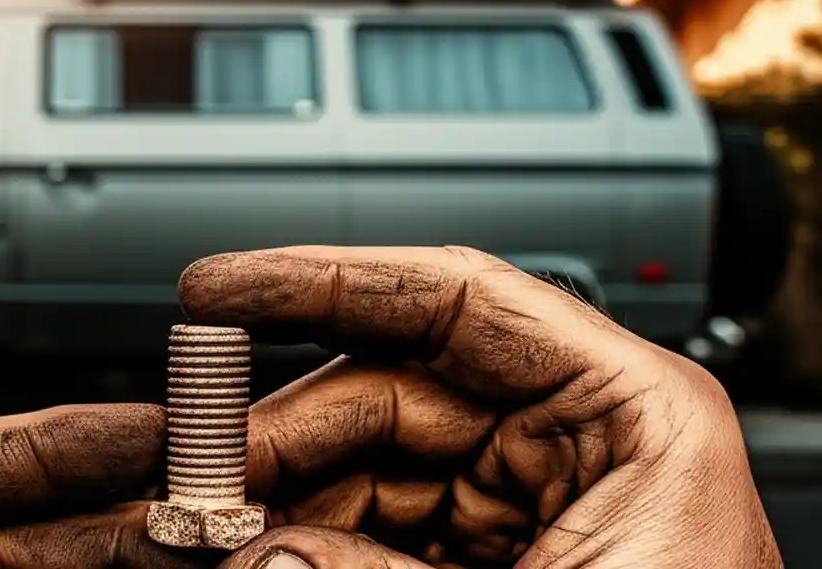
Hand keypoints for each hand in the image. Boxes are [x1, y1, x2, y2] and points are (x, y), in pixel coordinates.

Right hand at [178, 246, 781, 567]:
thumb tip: (258, 556)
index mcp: (627, 414)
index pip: (456, 300)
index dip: (326, 280)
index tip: (226, 288)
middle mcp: (575, 441)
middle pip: (391, 389)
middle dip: (281, 428)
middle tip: (194, 464)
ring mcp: (535, 502)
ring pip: (373, 464)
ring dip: (286, 494)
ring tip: (215, 526)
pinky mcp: (506, 561)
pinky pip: (388, 527)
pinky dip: (320, 540)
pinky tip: (270, 552)